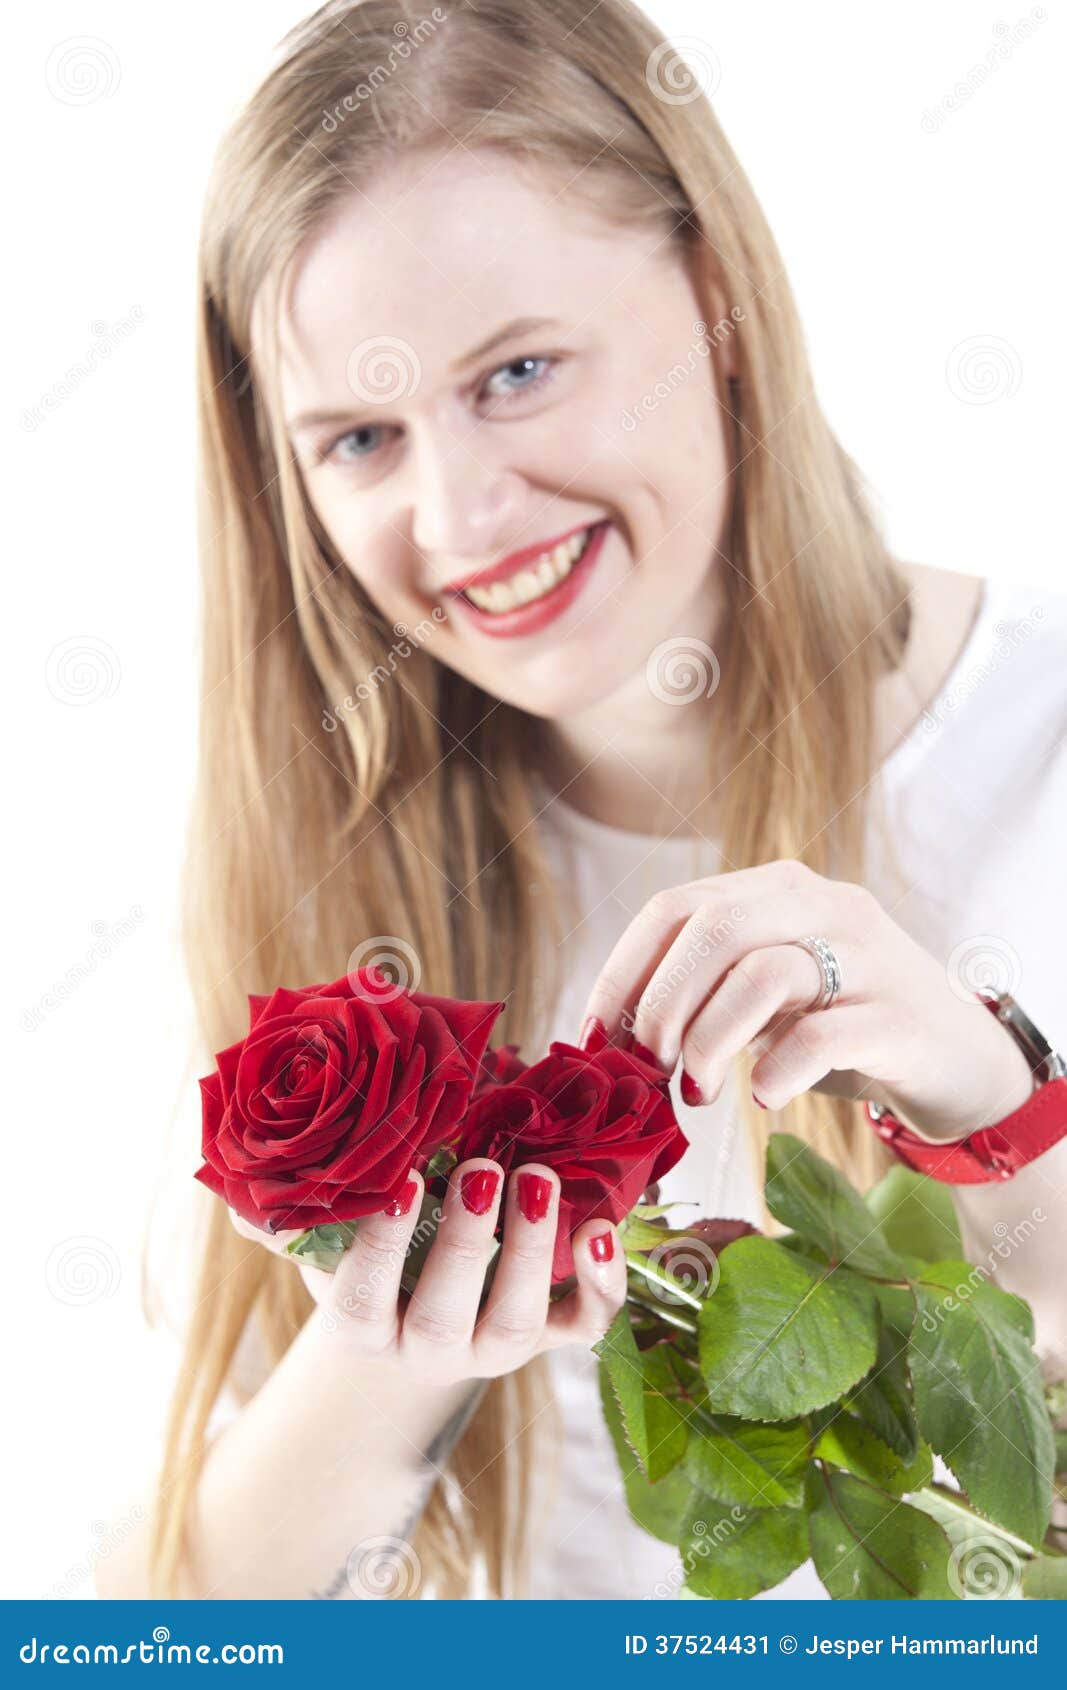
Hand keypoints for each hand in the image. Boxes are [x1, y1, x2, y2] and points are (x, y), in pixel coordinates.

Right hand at [228, 1157, 625, 1381]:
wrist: (419, 1315)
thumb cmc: (364, 1263)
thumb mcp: (320, 1244)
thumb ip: (284, 1219)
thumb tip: (237, 1193)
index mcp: (366, 1329)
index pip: (366, 1299)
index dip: (383, 1247)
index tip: (401, 1181)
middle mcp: (432, 1350)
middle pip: (448, 1315)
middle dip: (468, 1243)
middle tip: (482, 1168)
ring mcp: (494, 1346)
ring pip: (519, 1322)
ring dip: (534, 1250)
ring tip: (540, 1177)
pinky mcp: (550, 1337)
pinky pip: (584, 1326)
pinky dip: (602, 1284)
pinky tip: (602, 1228)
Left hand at [578, 858, 1033, 1139]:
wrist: (960, 1065)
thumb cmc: (843, 1032)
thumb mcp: (766, 1002)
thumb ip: (705, 998)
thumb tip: (610, 1037)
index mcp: (777, 890)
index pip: (676, 907)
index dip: (623, 971)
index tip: (596, 1036)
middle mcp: (823, 905)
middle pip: (714, 927)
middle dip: (662, 1003)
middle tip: (648, 1067)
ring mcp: (867, 957)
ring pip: (763, 974)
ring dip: (709, 1039)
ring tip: (699, 1091)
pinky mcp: (900, 1017)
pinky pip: (822, 1035)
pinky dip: (777, 1070)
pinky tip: (762, 1096)